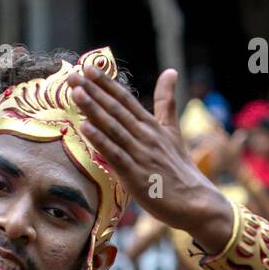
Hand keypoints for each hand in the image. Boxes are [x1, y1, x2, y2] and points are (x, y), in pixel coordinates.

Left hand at [69, 62, 232, 251]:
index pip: (126, 100)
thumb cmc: (180, 170)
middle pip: (116, 109)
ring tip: (76, 92)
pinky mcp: (136, 176)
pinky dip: (101, 140)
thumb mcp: (172, 132)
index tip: (89, 67)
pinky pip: (116, 154)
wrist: (195, 202)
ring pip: (113, 127)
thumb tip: (170, 71)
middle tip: (74, 74)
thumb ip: (166, 103)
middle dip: (94, 91)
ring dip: (94, 109)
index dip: (107, 83)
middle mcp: (145, 136)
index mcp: (152, 126)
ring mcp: (141, 155)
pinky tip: (86, 127)